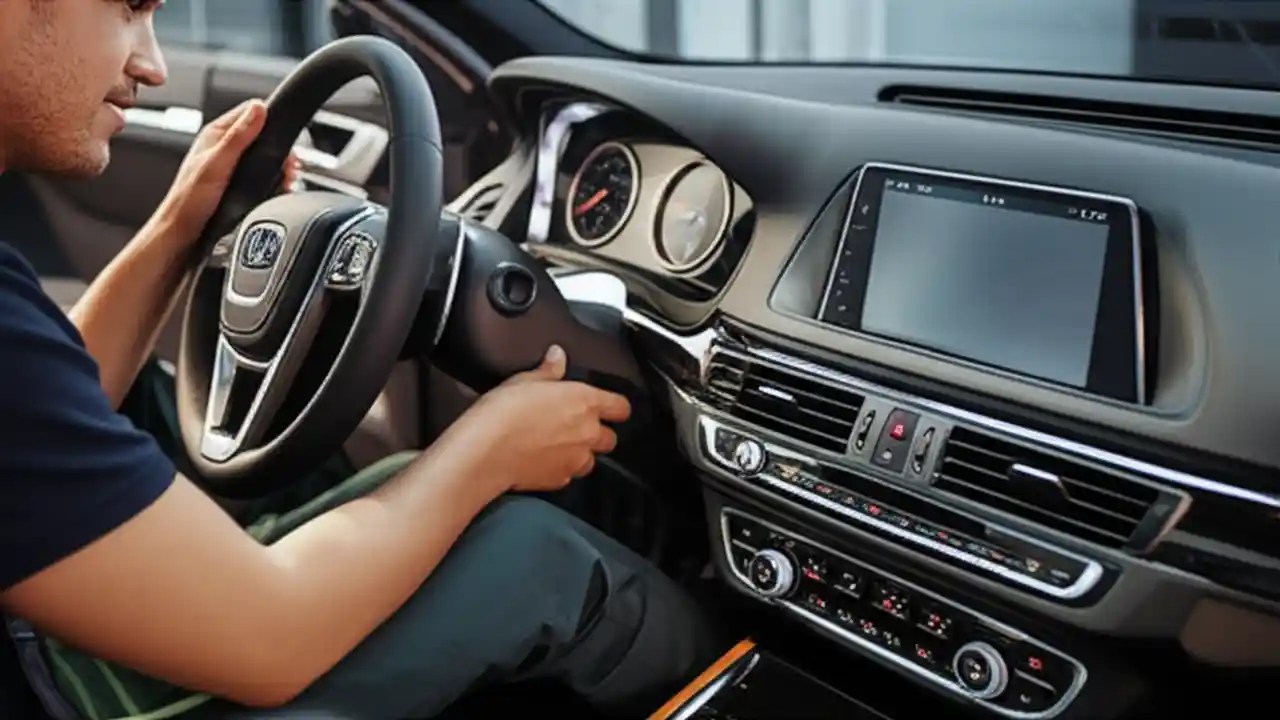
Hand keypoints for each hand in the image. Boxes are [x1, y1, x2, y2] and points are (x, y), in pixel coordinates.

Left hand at [156, 99, 300, 244]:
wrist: (182, 233)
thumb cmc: (190, 201)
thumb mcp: (216, 164)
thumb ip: (238, 136)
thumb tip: (258, 109)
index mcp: (216, 134)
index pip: (250, 110)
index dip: (271, 120)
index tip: (284, 140)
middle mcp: (224, 146)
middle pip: (262, 134)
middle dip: (280, 149)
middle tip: (289, 167)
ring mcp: (230, 164)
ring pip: (264, 155)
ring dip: (279, 166)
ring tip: (287, 179)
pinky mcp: (236, 182)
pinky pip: (261, 173)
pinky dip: (274, 180)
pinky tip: (278, 189)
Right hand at [441, 345, 631, 494]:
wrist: (486, 452)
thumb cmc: (504, 411)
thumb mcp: (524, 381)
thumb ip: (548, 371)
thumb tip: (558, 356)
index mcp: (585, 401)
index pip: (621, 406)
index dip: (616, 408)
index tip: (608, 408)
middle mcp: (588, 432)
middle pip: (611, 438)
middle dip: (598, 434)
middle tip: (576, 427)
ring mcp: (577, 459)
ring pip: (592, 460)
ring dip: (581, 454)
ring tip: (558, 447)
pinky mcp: (561, 480)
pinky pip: (570, 475)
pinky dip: (561, 469)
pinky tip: (542, 462)